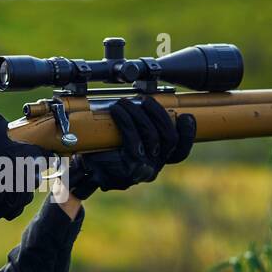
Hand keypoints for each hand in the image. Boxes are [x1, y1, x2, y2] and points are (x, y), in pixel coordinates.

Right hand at [0, 111, 51, 224]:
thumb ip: (0, 120)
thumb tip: (2, 122)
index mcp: (32, 156)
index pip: (48, 154)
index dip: (40, 151)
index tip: (31, 151)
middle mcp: (33, 177)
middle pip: (34, 171)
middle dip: (23, 168)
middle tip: (6, 163)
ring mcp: (24, 196)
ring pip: (24, 188)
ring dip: (14, 184)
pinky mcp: (13, 211)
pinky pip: (14, 204)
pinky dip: (6, 199)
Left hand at [67, 96, 195, 198]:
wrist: (83, 171)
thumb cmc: (105, 152)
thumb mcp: (129, 142)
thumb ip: (144, 131)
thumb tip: (152, 106)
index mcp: (158, 162)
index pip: (180, 151)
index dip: (188, 134)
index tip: (186, 116)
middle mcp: (154, 168)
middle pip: (169, 138)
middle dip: (159, 114)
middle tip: (146, 100)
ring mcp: (143, 169)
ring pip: (151, 135)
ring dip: (139, 113)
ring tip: (126, 102)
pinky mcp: (129, 166)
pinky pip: (133, 137)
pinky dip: (126, 120)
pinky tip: (118, 110)